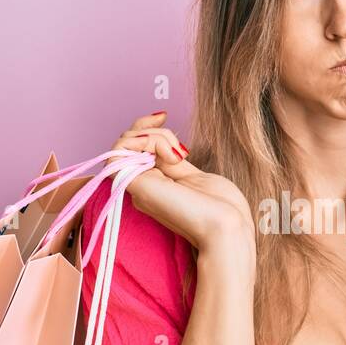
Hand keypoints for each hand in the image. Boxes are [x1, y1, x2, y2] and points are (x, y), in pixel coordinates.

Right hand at [109, 111, 252, 253]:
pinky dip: (142, 141)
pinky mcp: (134, 186)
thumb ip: (173, 161)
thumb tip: (162, 143)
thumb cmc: (221, 208)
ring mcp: (137, 186)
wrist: (226, 228)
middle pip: (127, 142)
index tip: (164, 116)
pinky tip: (168, 156)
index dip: (144, 127)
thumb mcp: (193, 175)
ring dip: (151, 136)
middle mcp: (143, 186)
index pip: (135, 149)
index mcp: (157, 184)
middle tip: (180, 149)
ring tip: (177, 154)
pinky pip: (119, 151)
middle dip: (151, 130)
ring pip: (123, 143)